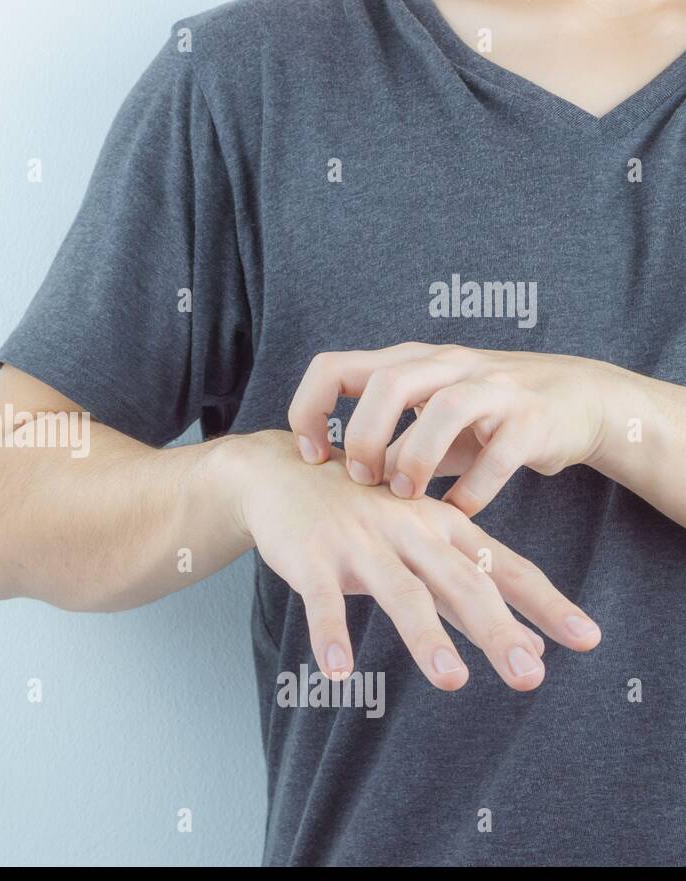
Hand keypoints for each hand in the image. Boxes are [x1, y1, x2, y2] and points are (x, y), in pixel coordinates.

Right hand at [232, 431, 600, 691]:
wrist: (278, 472)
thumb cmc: (357, 512)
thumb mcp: (416, 542)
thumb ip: (464, 594)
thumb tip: (527, 646)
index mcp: (439, 527)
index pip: (502, 568)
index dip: (544, 604)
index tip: (587, 639)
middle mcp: (406, 531)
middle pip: (460, 582)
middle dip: (497, 630)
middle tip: (529, 677)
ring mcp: (358, 543)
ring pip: (400, 592)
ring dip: (427, 636)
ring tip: (452, 681)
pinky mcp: (310, 556)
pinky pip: (323, 600)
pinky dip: (330, 633)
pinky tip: (338, 670)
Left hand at [287, 343, 611, 515]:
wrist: (578, 400)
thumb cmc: (482, 418)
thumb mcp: (423, 422)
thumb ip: (382, 443)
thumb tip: (330, 480)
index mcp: (407, 362)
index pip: (333, 367)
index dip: (309, 411)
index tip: (311, 457)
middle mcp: (446, 364)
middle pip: (387, 383)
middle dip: (364, 438)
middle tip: (361, 480)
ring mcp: (494, 387)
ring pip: (444, 409)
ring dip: (416, 459)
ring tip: (404, 496)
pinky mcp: (533, 418)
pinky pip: (499, 453)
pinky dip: (473, 489)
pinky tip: (456, 511)